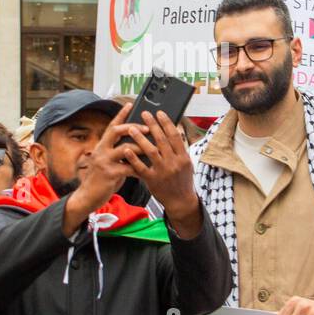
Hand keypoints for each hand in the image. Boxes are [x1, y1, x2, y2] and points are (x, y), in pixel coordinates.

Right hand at [62, 104, 136, 235]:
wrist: (87, 196)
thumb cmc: (101, 179)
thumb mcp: (108, 162)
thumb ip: (118, 153)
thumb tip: (135, 145)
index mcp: (101, 145)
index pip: (111, 125)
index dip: (121, 114)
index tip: (130, 104)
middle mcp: (101, 150)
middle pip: (116, 131)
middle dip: (133, 128)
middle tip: (148, 127)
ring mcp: (104, 161)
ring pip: (124, 148)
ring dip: (140, 148)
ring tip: (152, 149)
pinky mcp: (109, 174)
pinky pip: (127, 168)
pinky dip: (139, 168)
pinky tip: (147, 170)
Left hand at [117, 111, 200, 235]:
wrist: (180, 201)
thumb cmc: (183, 180)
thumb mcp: (187, 164)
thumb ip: (180, 149)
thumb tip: (176, 131)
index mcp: (183, 157)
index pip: (174, 135)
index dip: (166, 122)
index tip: (159, 112)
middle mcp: (173, 162)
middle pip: (161, 140)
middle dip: (152, 125)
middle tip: (144, 114)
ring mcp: (162, 171)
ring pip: (150, 151)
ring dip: (140, 138)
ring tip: (131, 128)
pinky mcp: (152, 180)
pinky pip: (141, 167)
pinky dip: (133, 158)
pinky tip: (126, 149)